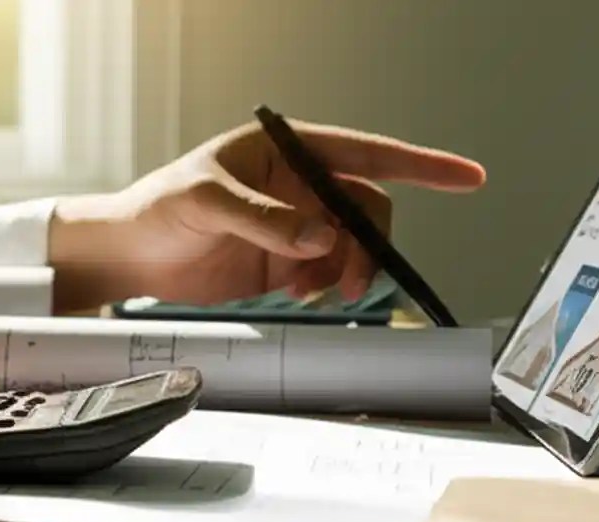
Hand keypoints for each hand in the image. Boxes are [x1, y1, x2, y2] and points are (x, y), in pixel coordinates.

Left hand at [49, 119, 486, 310]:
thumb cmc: (156, 207)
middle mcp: (299, 188)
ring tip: (308, 289)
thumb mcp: (204, 200)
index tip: (468, 176)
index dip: (422, 164)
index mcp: (286, 152)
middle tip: (346, 279)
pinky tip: (298, 293)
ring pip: (353, 248)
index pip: (366, 153)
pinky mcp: (286, 264)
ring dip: (345, 272)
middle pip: (368, 211)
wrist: (131, 255)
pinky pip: (329, 275)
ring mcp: (295, 227)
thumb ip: (262, 218)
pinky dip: (326, 288)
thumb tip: (319, 237)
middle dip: (368, 245)